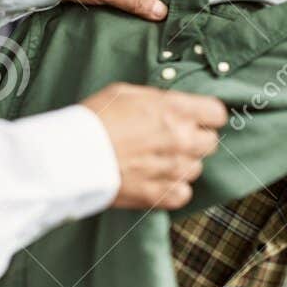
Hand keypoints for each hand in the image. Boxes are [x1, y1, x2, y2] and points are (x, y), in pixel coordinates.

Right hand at [82, 83, 225, 209]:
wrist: (70, 155)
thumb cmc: (93, 119)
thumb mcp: (125, 92)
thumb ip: (156, 100)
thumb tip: (168, 106)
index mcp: (174, 109)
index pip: (217, 113)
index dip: (207, 116)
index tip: (197, 119)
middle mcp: (180, 139)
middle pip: (210, 143)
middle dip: (195, 140)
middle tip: (171, 140)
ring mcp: (171, 169)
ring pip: (196, 169)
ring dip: (181, 165)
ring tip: (156, 161)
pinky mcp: (158, 194)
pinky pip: (183, 194)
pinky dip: (172, 190)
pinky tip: (156, 181)